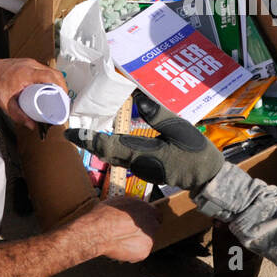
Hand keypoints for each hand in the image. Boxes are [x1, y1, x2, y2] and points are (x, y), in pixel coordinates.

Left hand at [0, 57, 66, 129]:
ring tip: (58, 95)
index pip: (51, 76)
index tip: (64, 96)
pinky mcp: (29, 64)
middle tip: (63, 99)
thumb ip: (18, 115)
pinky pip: (44, 70)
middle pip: (54, 73)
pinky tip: (49, 87)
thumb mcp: (6, 103)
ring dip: (57, 82)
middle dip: (62, 86)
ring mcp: (31, 63)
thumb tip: (31, 125)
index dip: (61, 86)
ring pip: (50, 70)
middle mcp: (31, 65)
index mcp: (27, 73)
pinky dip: (50, 78)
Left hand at [65, 90, 223, 191]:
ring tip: (89, 135)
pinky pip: (126, 158)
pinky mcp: (148, 169)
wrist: (207, 178)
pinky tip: (115, 141)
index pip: (107, 145)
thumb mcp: (180, 128)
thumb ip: (158, 114)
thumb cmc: (196, 153)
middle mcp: (138, 163)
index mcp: (142, 153)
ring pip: (116, 156)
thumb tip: (138, 98)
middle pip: (107, 152)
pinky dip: (116, 149)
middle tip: (72, 133)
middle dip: (90, 142)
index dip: (87, 139)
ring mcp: (142, 169)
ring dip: (102, 146)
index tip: (68, 133)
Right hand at [89, 195, 158, 261]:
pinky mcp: (144, 252)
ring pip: (146, 241)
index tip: (140, 221)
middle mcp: (152, 223)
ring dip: (138, 241)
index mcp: (147, 208)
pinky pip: (140, 252)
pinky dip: (133, 252)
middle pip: (153, 228)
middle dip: (144, 230)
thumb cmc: (105, 216)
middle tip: (131, 232)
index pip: (155, 214)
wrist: (99, 232)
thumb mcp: (119, 202)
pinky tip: (122, 248)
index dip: (146, 218)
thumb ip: (131, 207)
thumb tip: (129, 209)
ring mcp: (150, 238)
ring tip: (123, 241)